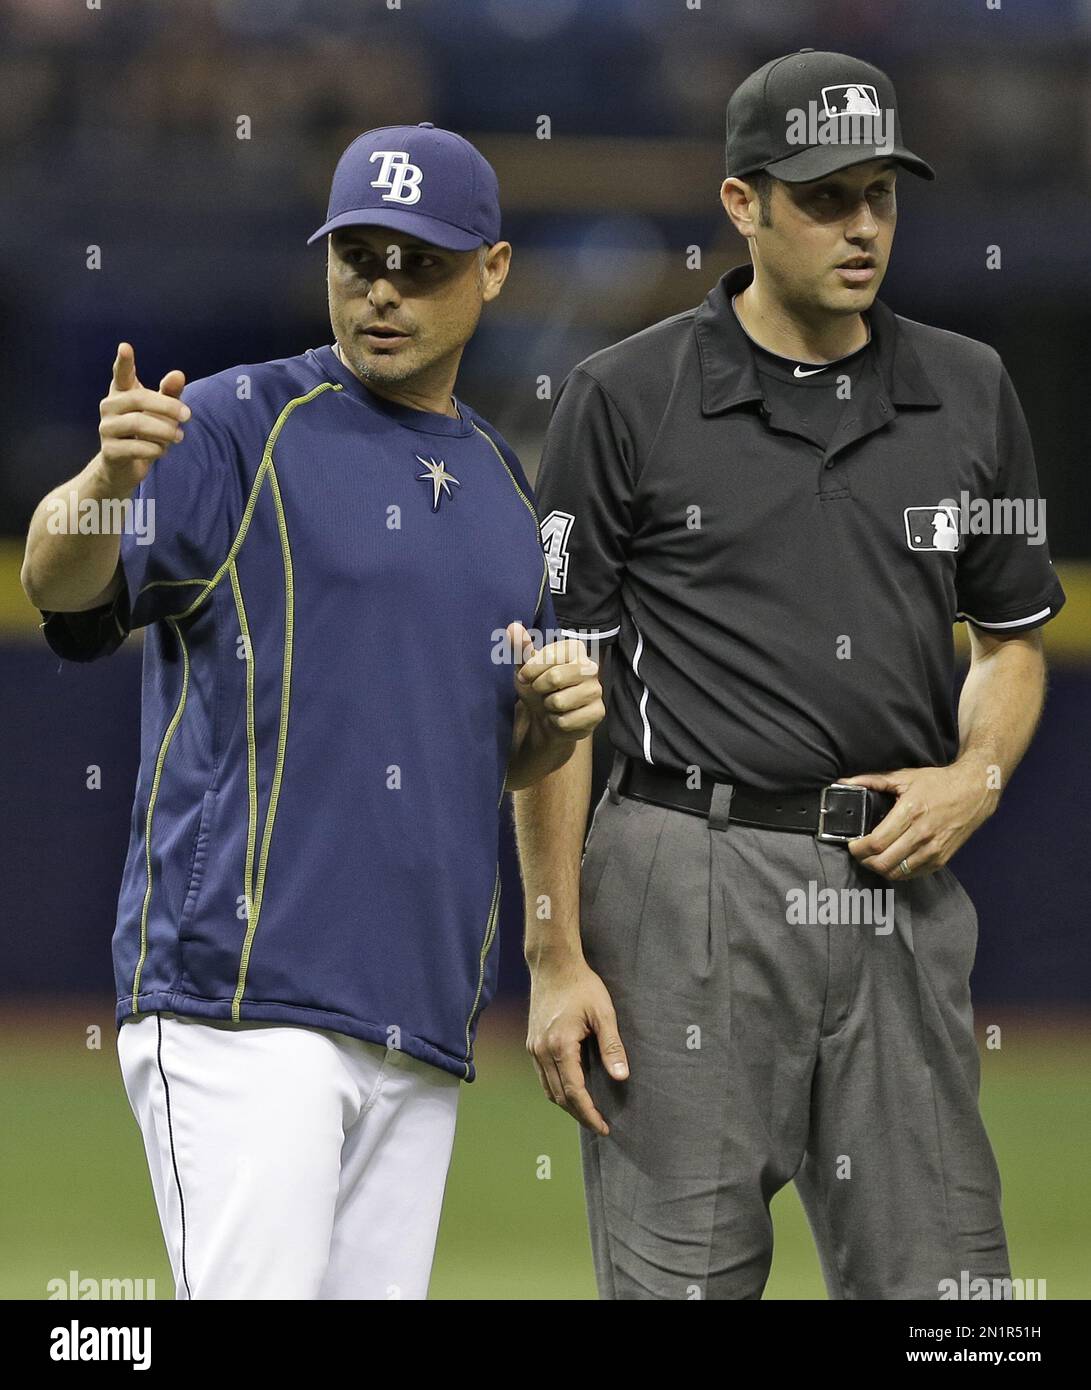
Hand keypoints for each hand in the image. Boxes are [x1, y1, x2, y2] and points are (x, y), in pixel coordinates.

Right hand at [98, 342, 188, 491]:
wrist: (124, 468)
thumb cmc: (145, 434)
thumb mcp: (161, 413)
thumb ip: (170, 394)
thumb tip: (178, 373)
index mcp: (121, 393)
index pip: (121, 374)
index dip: (123, 362)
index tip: (125, 347)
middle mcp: (109, 407)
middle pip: (138, 399)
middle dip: (167, 406)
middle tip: (188, 415)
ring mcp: (106, 428)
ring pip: (137, 423)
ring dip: (164, 430)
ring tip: (179, 437)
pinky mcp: (109, 451)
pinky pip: (136, 447)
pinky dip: (155, 449)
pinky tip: (161, 451)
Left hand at [508, 622, 603, 742]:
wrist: (547, 718)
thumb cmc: (538, 687)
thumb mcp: (526, 668)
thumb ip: (520, 648)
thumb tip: (513, 627)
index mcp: (575, 649)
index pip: (548, 656)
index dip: (530, 670)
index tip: (525, 677)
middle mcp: (591, 667)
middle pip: (555, 678)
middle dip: (539, 688)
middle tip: (541, 691)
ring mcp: (596, 690)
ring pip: (559, 701)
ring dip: (548, 706)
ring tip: (553, 703)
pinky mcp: (598, 712)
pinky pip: (566, 720)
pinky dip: (557, 722)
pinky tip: (562, 716)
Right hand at [526, 952, 628, 1134]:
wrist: (553, 964)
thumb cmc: (581, 985)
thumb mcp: (604, 1013)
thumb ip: (612, 1047)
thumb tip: (621, 1077)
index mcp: (560, 1046)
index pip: (574, 1092)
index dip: (589, 1113)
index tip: (603, 1127)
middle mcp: (541, 1051)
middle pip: (559, 1096)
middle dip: (579, 1114)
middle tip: (598, 1125)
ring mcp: (533, 1047)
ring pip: (548, 1089)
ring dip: (566, 1104)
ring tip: (587, 1112)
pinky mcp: (532, 1042)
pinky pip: (542, 1076)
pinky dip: (556, 1089)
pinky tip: (571, 1089)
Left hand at [842, 759, 998, 879]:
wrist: (975, 791)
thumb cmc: (939, 783)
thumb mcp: (905, 776)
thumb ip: (873, 780)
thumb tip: (844, 782)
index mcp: (910, 812)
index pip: (877, 842)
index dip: (858, 848)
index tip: (851, 844)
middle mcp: (922, 834)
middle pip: (884, 862)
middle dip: (864, 860)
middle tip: (859, 852)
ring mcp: (934, 850)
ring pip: (897, 872)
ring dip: (879, 868)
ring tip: (872, 858)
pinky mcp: (942, 859)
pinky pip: (912, 874)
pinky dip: (897, 872)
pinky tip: (891, 861)